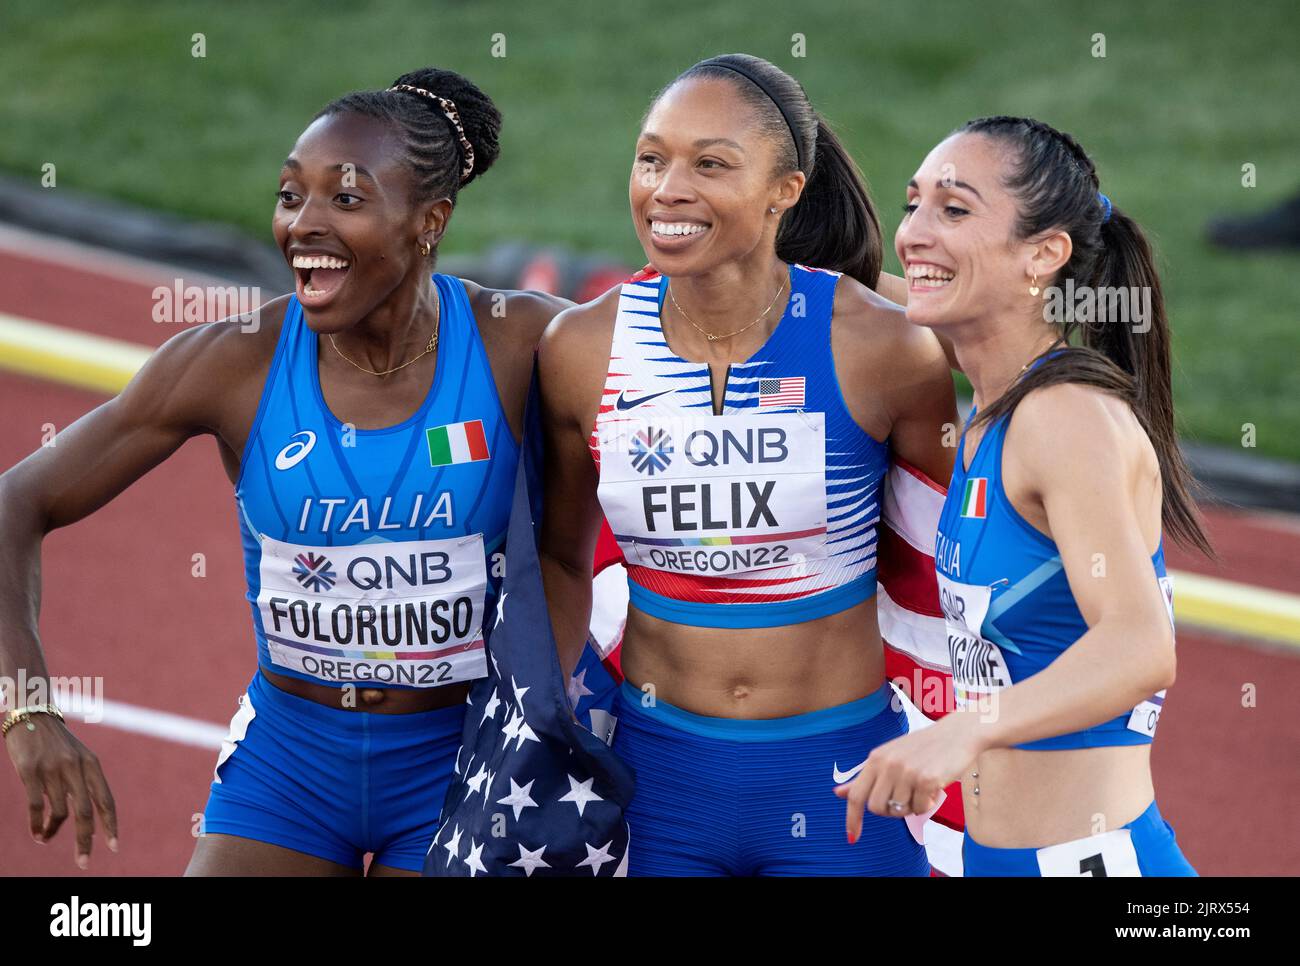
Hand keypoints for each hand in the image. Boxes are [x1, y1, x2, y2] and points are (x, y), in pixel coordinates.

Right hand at [5, 714, 117, 868]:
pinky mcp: (30, 771)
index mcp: (92, 764)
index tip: (114, 847)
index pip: (106, 800)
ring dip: (54, 832)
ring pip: (60, 812)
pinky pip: (37, 806)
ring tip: (46, 839)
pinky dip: (38, 824)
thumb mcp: (78, 757)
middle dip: (86, 840)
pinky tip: (37, 833)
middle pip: (86, 812)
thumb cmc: (56, 742)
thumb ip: (84, 783)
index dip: (111, 825)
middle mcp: (76, 766)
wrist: (32, 714)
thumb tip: (87, 820)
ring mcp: (53, 768)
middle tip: (84, 862)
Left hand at [834, 712, 982, 842]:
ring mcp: (907, 772)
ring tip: (921, 789)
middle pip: (877, 808)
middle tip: (906, 798)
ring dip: (911, 807)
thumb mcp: (889, 757)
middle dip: (890, 811)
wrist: (958, 733)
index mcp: (876, 758)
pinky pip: (920, 809)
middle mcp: (888, 764)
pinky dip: (927, 805)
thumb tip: (838, 793)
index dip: (852, 818)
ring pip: (899, 811)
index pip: (856, 795)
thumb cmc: (923, 747)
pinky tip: (934, 788)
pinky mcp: (927, 779)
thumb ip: (864, 776)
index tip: (852, 837)